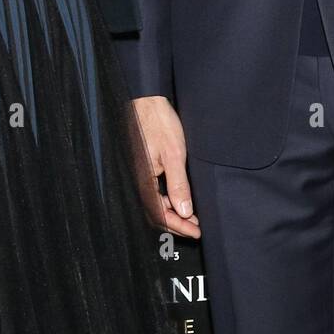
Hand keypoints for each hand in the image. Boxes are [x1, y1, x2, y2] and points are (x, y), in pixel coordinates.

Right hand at [131, 96, 200, 239]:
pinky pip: (152, 192)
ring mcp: (138, 174)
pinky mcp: (142, 168)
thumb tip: (185, 211)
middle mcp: (136, 180)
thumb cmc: (159, 122)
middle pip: (154, 212)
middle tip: (196, 227)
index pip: (158, 214)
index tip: (196, 232)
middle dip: (176, 223)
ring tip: (192, 216)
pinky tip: (180, 199)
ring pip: (154, 203)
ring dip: (173, 212)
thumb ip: (178, 184)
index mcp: (141, 180)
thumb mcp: (174, 154)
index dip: (178, 226)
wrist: (148, 101)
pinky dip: (167, 200)